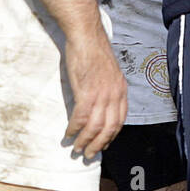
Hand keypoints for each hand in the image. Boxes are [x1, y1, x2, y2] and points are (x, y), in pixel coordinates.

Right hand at [64, 28, 127, 157]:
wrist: (86, 36)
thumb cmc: (94, 51)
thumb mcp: (108, 72)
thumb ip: (108, 88)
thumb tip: (100, 103)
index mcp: (121, 89)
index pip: (120, 119)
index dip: (112, 135)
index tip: (104, 144)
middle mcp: (114, 94)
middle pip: (110, 128)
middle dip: (99, 144)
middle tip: (89, 154)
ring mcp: (101, 93)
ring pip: (95, 126)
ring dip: (85, 141)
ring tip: (77, 149)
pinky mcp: (86, 92)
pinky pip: (81, 117)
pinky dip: (74, 128)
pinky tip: (68, 134)